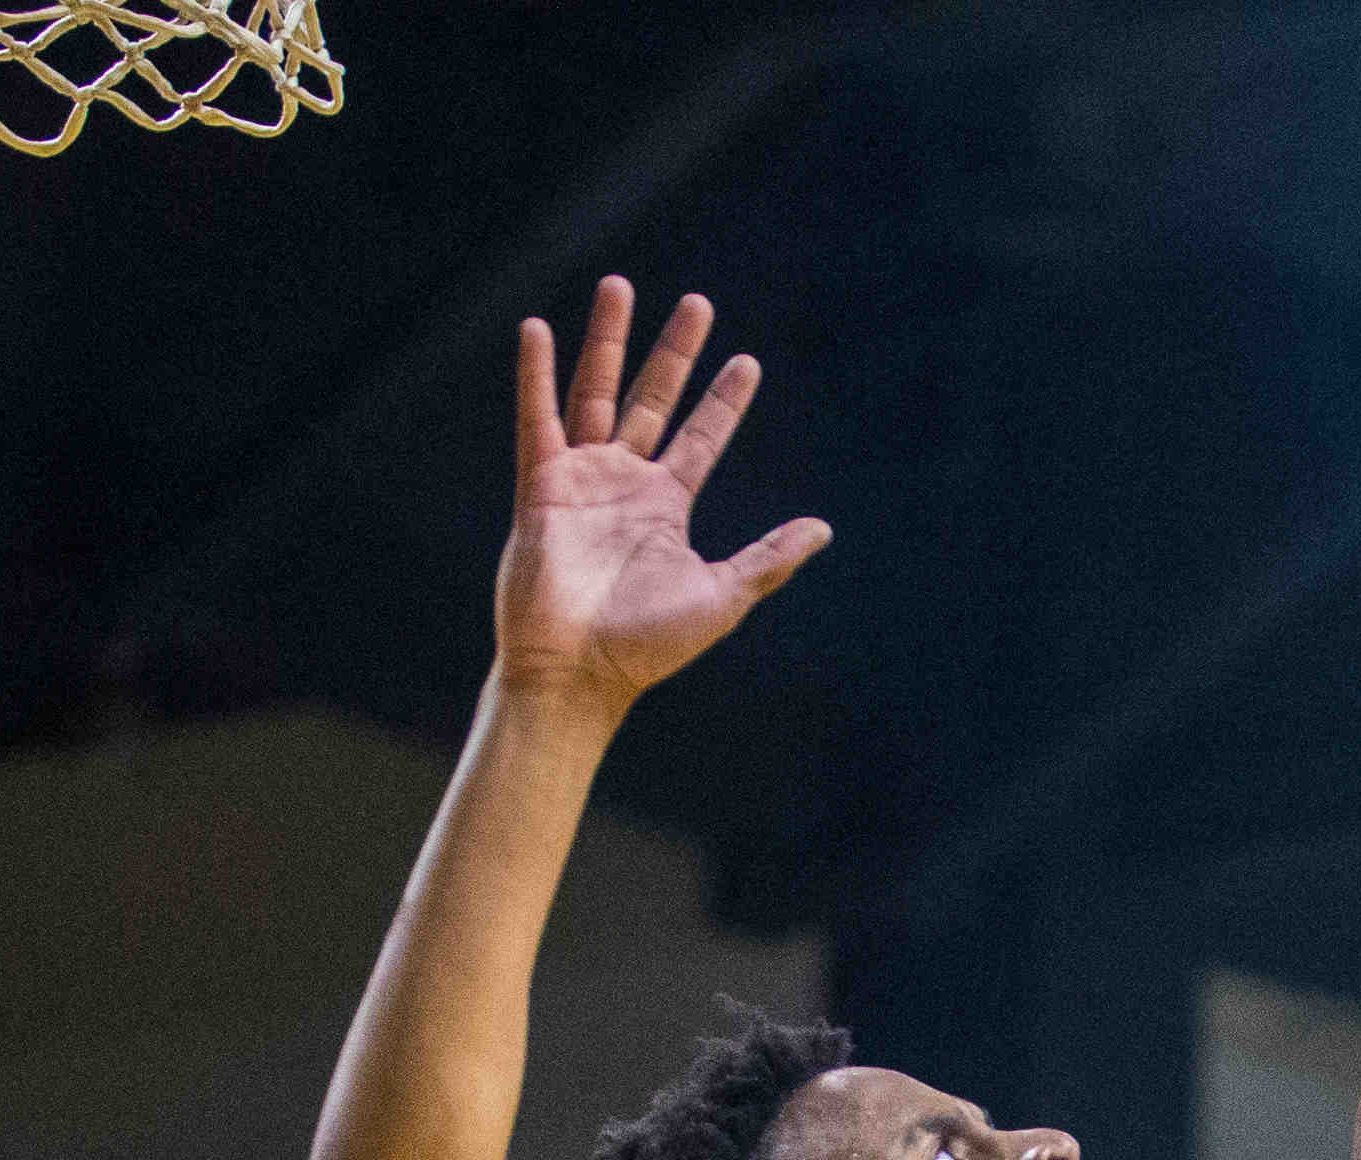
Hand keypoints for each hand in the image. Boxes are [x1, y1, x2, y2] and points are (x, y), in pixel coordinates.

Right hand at [495, 282, 833, 711]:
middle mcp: (625, 483)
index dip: (723, 400)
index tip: (746, 361)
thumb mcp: (722, 595)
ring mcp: (581, 479)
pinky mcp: (541, 485)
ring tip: (619, 285)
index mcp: (666, 507)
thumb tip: (823, 529)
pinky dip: (537, 376)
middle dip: (675, 351)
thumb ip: (768, 558)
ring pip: (597, 392)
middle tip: (697, 301)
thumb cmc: (647, 645)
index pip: (701, 438)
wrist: (579, 672)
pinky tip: (539, 330)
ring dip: (609, 340)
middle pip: (653, 399)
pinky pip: (538, 420)